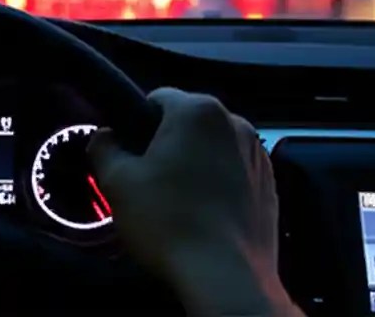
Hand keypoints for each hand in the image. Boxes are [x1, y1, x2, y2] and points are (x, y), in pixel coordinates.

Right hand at [89, 88, 300, 316]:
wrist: (225, 275)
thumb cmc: (168, 222)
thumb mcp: (117, 182)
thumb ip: (104, 147)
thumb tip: (105, 136)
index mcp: (198, 110)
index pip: (157, 98)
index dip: (137, 125)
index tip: (130, 155)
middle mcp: (235, 123)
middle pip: (189, 123)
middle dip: (169, 145)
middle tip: (149, 183)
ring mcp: (258, 155)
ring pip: (213, 149)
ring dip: (196, 164)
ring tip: (179, 203)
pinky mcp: (271, 186)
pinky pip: (235, 173)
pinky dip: (220, 185)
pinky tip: (205, 215)